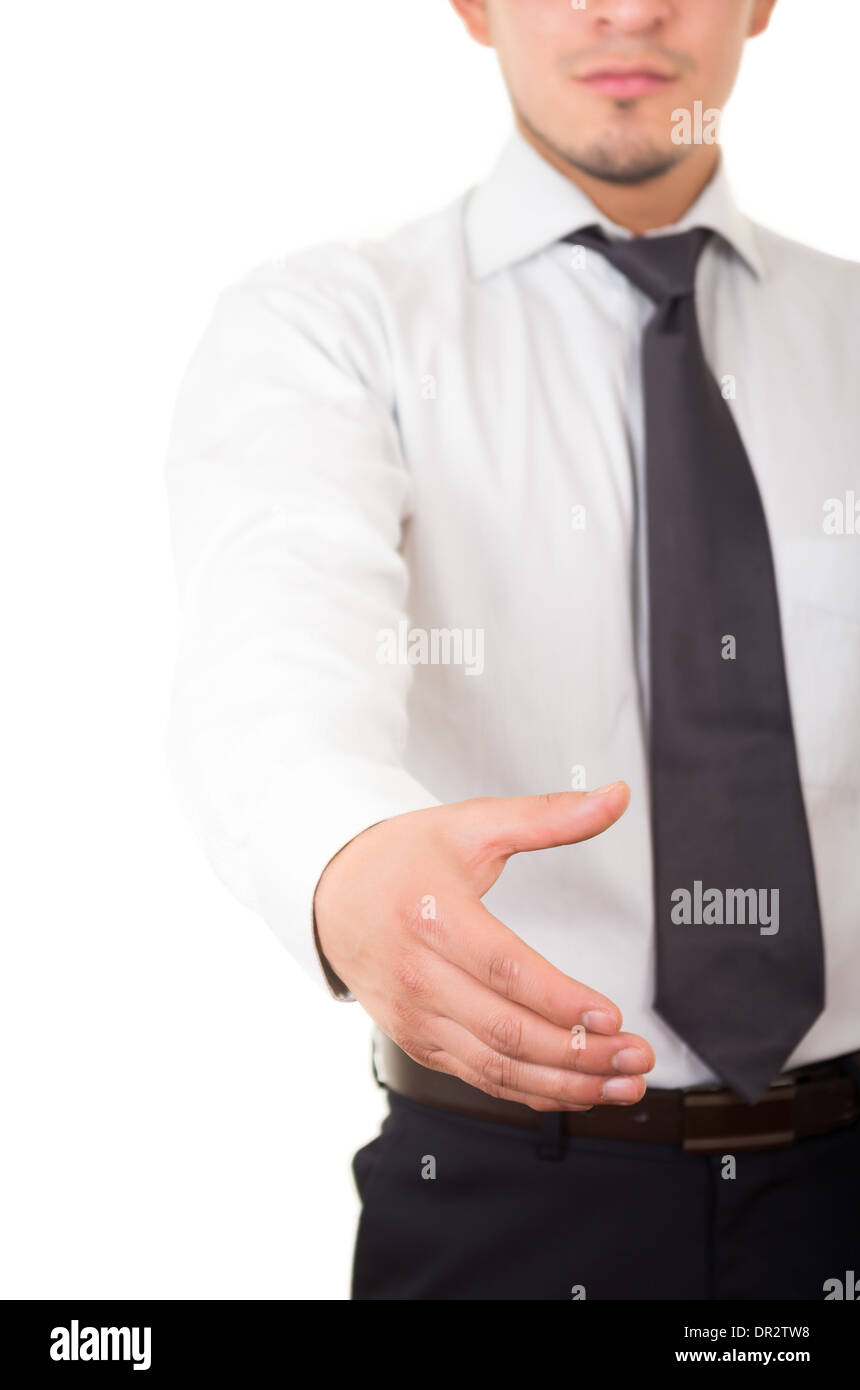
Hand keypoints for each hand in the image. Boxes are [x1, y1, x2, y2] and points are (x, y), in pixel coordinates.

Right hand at [313, 784, 653, 1109]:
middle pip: (506, 1029)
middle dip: (579, 1052)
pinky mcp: (417, 1041)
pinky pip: (479, 1077)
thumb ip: (549, 816)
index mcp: (432, 916)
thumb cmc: (402, 857)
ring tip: (622, 1084)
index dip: (559, 1000)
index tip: (611, 1016)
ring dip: (564, 1083)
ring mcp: (415, 1016)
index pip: (504, 970)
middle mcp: (418, 975)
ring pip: (496, 1066)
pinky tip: (575, 1089)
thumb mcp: (472, 824)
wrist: (332, 892)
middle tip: (635, 1056)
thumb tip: (614, 797)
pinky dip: (530, 1091)